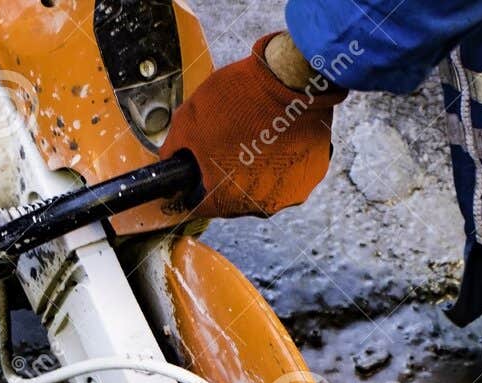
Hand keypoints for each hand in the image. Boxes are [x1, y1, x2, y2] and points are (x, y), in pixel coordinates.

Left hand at [160, 33, 343, 219]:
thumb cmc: (241, 98)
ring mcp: (289, 191)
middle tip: (226, 148)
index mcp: (226, 199)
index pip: (201, 206)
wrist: (289, 76)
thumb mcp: (188, 121)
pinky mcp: (312, 173)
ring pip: (264, 187)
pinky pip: (290, 173)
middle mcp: (259, 204)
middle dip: (226, 177)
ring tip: (252, 138)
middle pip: (234, 199)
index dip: (194, 188)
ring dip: (255, 170)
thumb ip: (175, 150)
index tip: (196, 175)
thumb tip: (169, 160)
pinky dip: (281, 160)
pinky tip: (274, 137)